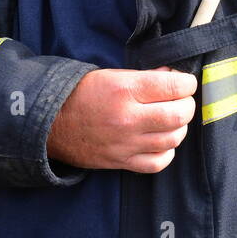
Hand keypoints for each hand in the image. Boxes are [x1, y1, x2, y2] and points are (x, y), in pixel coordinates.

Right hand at [46, 65, 196, 173]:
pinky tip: (162, 142)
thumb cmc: (80, 94)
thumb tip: (172, 78)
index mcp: (124, 90)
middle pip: (179, 115)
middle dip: (187, 105)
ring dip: (179, 128)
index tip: (185, 82)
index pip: (174, 87)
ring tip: (172, 119)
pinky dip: (167, 152)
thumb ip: (144, 78)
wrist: (49, 123)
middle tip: (182, 100)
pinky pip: (157, 162)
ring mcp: (126, 143)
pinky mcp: (122, 161)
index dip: (187, 83)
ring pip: (172, 139)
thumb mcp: (111, 75)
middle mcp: (128, 118)